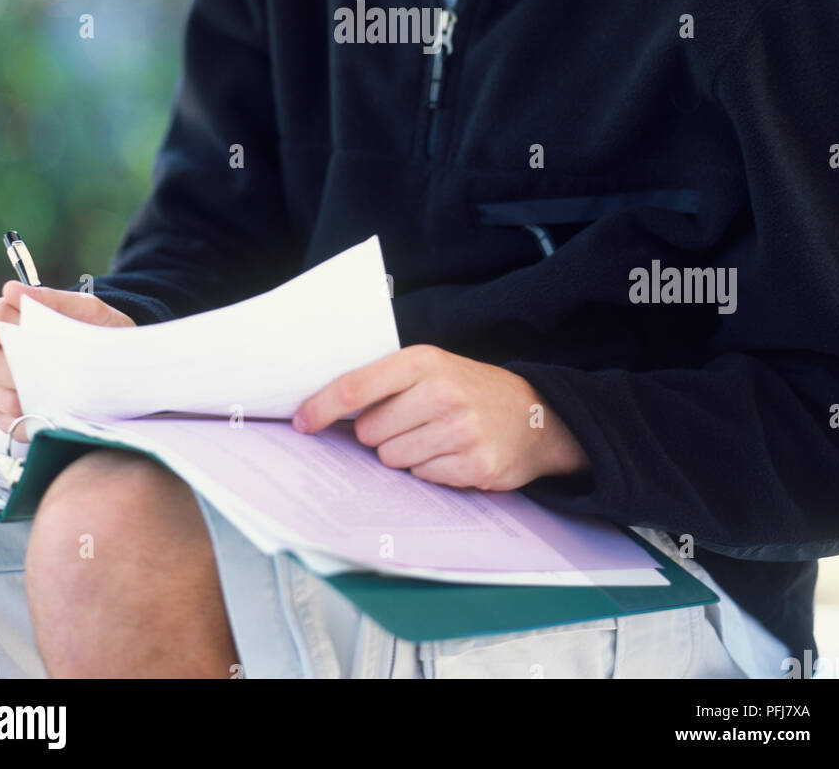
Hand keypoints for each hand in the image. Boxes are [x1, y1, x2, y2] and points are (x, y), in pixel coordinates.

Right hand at [0, 282, 135, 440]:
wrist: (120, 363)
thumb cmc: (99, 331)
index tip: (24, 324)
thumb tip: (11, 289)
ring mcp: (2, 387)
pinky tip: (46, 413)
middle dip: (6, 362)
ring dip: (14, 392)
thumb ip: (53, 300)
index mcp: (14, 322)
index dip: (4, 320)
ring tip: (43, 391)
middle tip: (36, 365)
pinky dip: (25, 420)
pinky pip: (7, 422)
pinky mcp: (12, 417)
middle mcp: (1, 354)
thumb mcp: (87, 311)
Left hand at [292, 344, 591, 490]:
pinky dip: (431, 470)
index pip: (357, 386)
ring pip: (393, 459)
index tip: (301, 422)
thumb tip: (324, 410)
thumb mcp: (432, 369)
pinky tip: (453, 454)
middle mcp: (442, 392)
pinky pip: (423, 478)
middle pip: (370, 432)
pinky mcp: (475, 465)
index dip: (322, 407)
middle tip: (409, 423)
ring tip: (434, 437)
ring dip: (404, 454)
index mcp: (424, 361)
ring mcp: (461, 430)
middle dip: (379, 434)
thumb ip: (385, 383)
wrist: (536, 416)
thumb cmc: (470, 389)